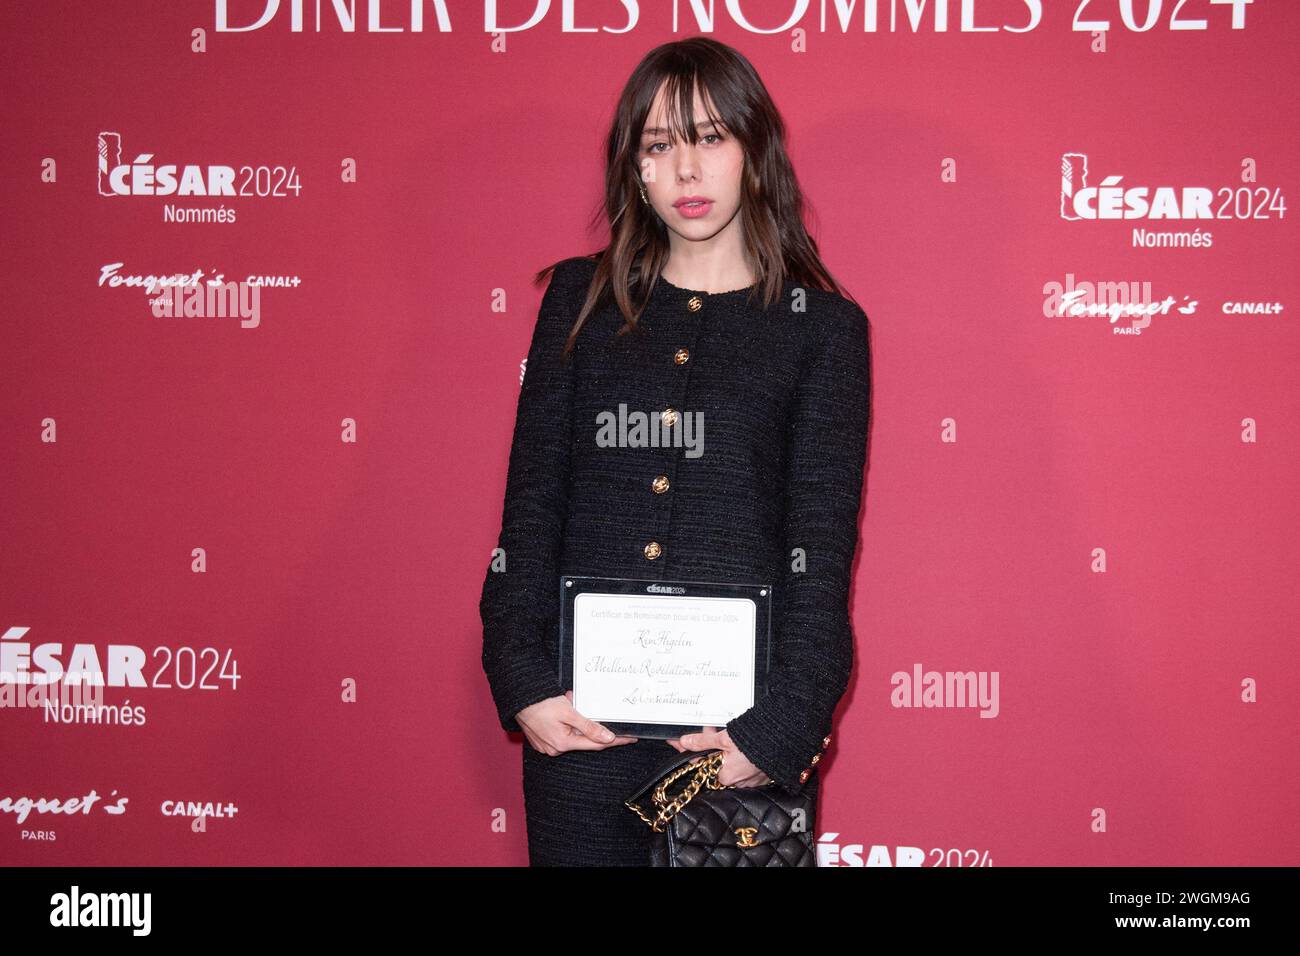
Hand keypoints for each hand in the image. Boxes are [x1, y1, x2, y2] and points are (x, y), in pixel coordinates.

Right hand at [515, 690, 638, 755]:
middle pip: (584, 740)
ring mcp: (548, 746)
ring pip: (573, 734)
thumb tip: (608, 738)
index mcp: (562, 744)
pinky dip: (567, 723)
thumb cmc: (540, 703)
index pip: (596, 744)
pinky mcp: (543, 741)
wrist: (518, 698)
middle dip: (590, 724)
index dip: (615, 741)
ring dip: (577, 721)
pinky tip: (563, 708)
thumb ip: (589, 726)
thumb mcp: (569, 712)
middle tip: (586, 708)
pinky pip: (563, 733)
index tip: (629, 738)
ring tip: (568, 702)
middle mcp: (555, 749)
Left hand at [669, 726, 771, 787]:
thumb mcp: (724, 739)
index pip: (702, 764)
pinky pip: (744, 764)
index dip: (691, 749)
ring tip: (724, 730)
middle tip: (709, 728)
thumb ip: (702, 741)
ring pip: (730, 762)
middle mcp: (737, 782)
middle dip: (710, 744)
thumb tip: (684, 742)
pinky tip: (739, 740)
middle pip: (716, 762)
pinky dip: (739, 753)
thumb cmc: (755, 743)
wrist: (784, 741)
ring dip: (725, 747)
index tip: (682, 741)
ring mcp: (751, 779)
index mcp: (725, 776)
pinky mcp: (762, 774)